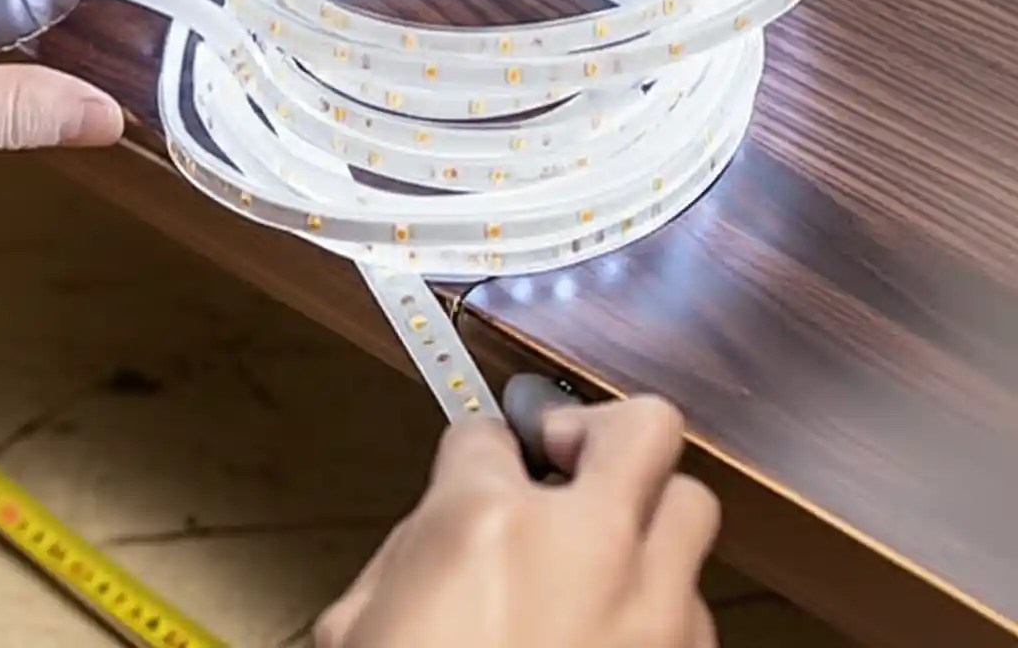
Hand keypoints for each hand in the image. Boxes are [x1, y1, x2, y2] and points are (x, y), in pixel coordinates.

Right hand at [316, 397, 719, 647]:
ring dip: (646, 513)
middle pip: (640, 426)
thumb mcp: (360, 629)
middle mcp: (585, 548)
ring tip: (605, 542)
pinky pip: (694, 603)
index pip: (487, 434)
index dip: (478, 445)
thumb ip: (410, 558)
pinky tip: (614, 631)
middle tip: (567, 455)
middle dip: (600, 428)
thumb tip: (441, 531)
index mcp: (484, 528)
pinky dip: (659, 602)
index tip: (480, 457)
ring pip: (692, 507)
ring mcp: (652, 608)